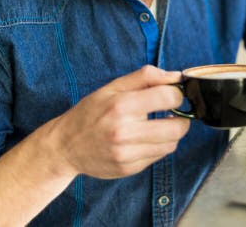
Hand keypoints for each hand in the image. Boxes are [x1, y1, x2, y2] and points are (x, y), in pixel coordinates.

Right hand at [47, 65, 189, 178]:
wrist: (65, 146)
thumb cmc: (90, 112)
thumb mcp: (113, 87)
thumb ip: (146, 77)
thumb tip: (176, 76)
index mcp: (121, 106)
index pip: (169, 97)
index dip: (177, 94)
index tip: (173, 94)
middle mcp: (125, 132)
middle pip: (177, 127)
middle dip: (181, 118)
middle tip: (173, 113)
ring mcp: (127, 154)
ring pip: (171, 144)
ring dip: (171, 133)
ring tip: (159, 125)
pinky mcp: (128, 169)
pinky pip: (158, 157)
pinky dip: (158, 146)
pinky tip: (146, 139)